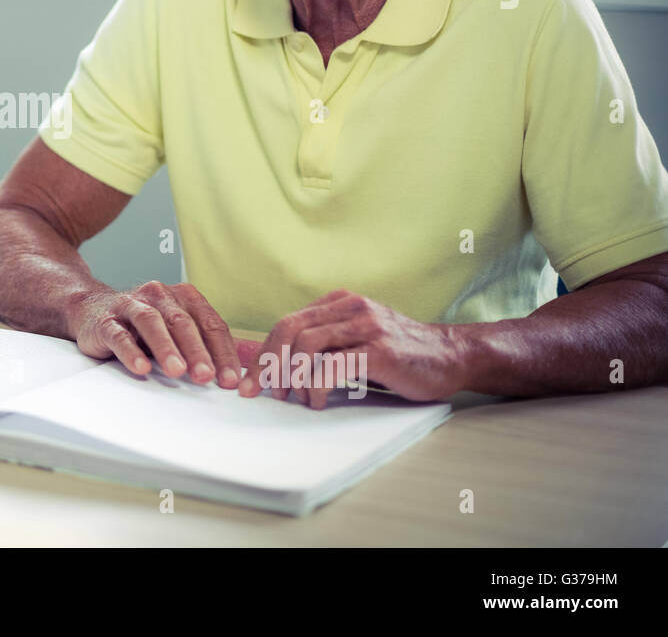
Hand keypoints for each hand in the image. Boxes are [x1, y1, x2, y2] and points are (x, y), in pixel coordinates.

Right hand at [66, 281, 259, 387]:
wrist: (91, 310)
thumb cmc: (143, 328)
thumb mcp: (175, 331)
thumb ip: (202, 346)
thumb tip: (239, 375)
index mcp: (183, 297)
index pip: (210, 324)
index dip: (223, 352)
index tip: (231, 380)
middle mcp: (159, 295)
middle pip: (183, 322)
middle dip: (197, 351)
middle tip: (207, 377)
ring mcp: (131, 305)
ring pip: (151, 322)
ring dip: (166, 347)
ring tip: (177, 370)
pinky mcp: (106, 320)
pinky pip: (119, 335)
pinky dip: (130, 351)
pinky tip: (141, 368)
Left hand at [237, 289, 466, 408]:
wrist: (452, 356)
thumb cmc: (401, 354)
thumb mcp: (357, 339)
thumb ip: (326, 342)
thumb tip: (279, 367)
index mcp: (339, 302)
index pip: (286, 323)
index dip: (263, 353)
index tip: (251, 383)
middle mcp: (349, 307)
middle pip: (289, 329)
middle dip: (268, 365)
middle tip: (263, 394)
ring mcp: (365, 326)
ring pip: (306, 344)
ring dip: (293, 377)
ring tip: (297, 399)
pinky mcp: (380, 349)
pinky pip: (334, 364)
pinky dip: (316, 385)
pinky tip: (318, 401)